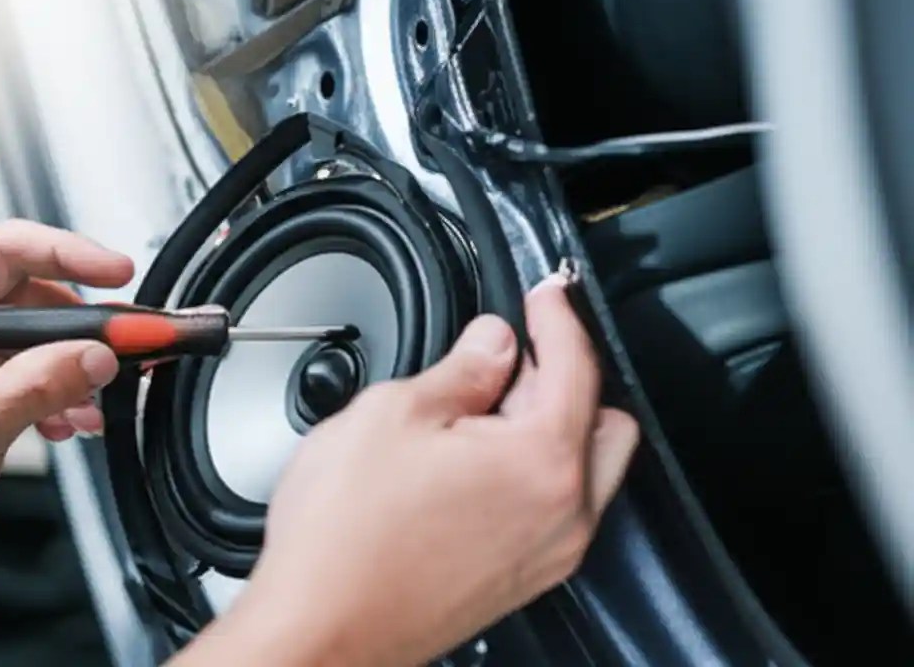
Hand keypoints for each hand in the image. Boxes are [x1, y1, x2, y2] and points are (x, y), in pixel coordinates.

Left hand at [0, 220, 132, 581]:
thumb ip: (38, 384)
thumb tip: (95, 356)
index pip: (11, 250)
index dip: (70, 252)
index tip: (116, 273)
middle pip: (39, 295)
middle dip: (85, 325)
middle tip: (126, 344)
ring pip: (45, 340)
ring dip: (78, 368)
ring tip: (95, 399)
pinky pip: (40, 378)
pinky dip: (65, 397)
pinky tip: (71, 423)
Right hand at [182, 274, 638, 665]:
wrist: (321, 629)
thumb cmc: (345, 540)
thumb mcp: (391, 416)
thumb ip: (459, 370)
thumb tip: (491, 343)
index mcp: (541, 461)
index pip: (576, 365)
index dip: (557, 316)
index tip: (544, 295)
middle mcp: (563, 514)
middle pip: (603, 420)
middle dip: (563, 377)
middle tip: (505, 358)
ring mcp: (547, 554)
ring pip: (583, 469)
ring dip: (548, 427)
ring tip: (475, 413)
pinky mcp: (521, 580)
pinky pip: (554, 508)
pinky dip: (531, 472)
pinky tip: (468, 463)